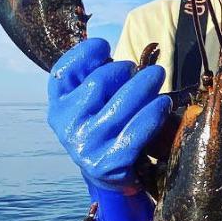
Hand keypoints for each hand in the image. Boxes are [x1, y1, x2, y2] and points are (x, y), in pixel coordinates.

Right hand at [47, 38, 168, 194]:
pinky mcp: (107, 164)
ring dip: (144, 86)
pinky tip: (163, 103)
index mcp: (58, 105)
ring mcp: (85, 145)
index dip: (84, 54)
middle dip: (125, 70)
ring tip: (158, 76)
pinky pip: (135, 132)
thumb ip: (92, 75)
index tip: (105, 46)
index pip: (63, 71)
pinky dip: (152, 114)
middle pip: (98, 82)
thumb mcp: (89, 101)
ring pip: (120, 105)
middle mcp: (66, 125)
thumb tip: (107, 50)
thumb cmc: (102, 125)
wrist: (107, 174)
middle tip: (144, 69)